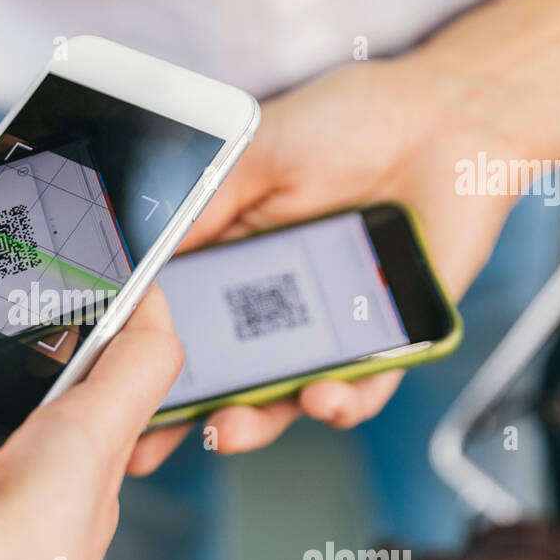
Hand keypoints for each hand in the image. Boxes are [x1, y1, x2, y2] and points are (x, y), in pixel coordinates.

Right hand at [130, 56, 525, 474]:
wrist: (448, 114)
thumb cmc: (352, 122)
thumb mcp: (256, 156)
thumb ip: (203, 210)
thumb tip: (143, 263)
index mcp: (236, 262)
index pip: (184, 323)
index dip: (150, 361)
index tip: (111, 388)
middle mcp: (279, 304)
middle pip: (225, 376)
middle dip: (186, 416)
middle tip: (152, 445)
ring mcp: (331, 327)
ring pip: (286, 395)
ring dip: (255, 421)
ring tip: (228, 429)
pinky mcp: (391, 340)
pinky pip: (364, 389)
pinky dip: (341, 402)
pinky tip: (322, 398)